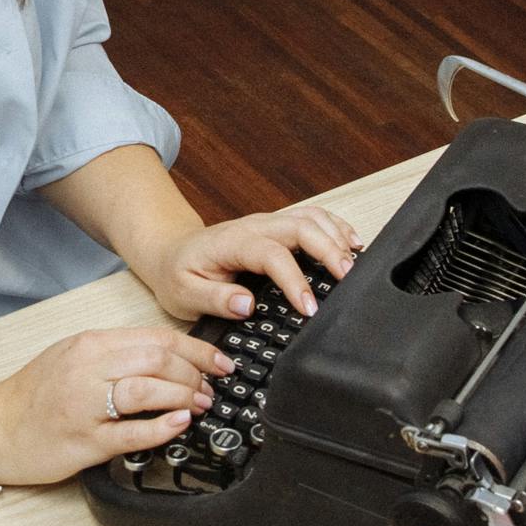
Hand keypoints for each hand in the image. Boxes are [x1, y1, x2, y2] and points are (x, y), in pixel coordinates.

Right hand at [0, 326, 237, 485]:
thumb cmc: (36, 394)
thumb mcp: (73, 356)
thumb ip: (116, 353)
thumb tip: (170, 357)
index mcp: (90, 344)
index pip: (156, 338)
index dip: (197, 350)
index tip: (219, 363)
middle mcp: (88, 369)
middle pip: (158, 360)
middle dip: (195, 375)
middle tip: (211, 389)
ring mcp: (86, 406)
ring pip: (148, 390)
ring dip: (184, 397)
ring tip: (200, 406)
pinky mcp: (85, 441)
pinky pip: (132, 433)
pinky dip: (162, 427)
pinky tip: (179, 424)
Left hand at [142, 202, 361, 323]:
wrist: (171, 253)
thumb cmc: (178, 274)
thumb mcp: (184, 294)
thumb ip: (214, 300)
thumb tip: (246, 304)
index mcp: (232, 243)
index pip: (272, 255)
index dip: (295, 280)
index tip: (309, 308)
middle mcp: (254, 227)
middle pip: (301, 227)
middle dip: (329, 250)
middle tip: (347, 279)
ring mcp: (268, 223)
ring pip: (311, 218)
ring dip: (336, 237)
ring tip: (354, 265)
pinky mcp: (277, 227)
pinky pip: (312, 218)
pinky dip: (335, 228)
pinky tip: (351, 245)